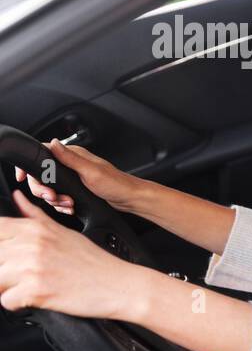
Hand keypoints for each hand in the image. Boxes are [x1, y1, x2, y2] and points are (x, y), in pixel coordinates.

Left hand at [0, 189, 141, 319]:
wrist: (120, 286)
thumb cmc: (96, 262)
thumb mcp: (65, 232)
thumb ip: (34, 215)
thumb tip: (17, 198)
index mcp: (35, 229)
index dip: (1, 245)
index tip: (9, 256)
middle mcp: (31, 245)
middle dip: (4, 270)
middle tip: (25, 275)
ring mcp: (32, 267)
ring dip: (7, 288)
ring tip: (30, 287)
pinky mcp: (35, 291)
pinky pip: (5, 301)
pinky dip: (17, 304)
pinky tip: (35, 298)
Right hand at [13, 138, 136, 215]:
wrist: (130, 199)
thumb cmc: (116, 184)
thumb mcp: (91, 171)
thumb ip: (70, 158)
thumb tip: (52, 143)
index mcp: (73, 155)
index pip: (42, 154)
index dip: (30, 166)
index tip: (23, 177)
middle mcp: (71, 164)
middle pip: (42, 175)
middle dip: (44, 189)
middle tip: (53, 197)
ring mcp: (72, 177)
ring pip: (50, 187)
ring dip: (55, 199)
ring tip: (67, 204)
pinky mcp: (76, 188)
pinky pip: (59, 196)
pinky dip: (61, 203)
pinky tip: (70, 206)